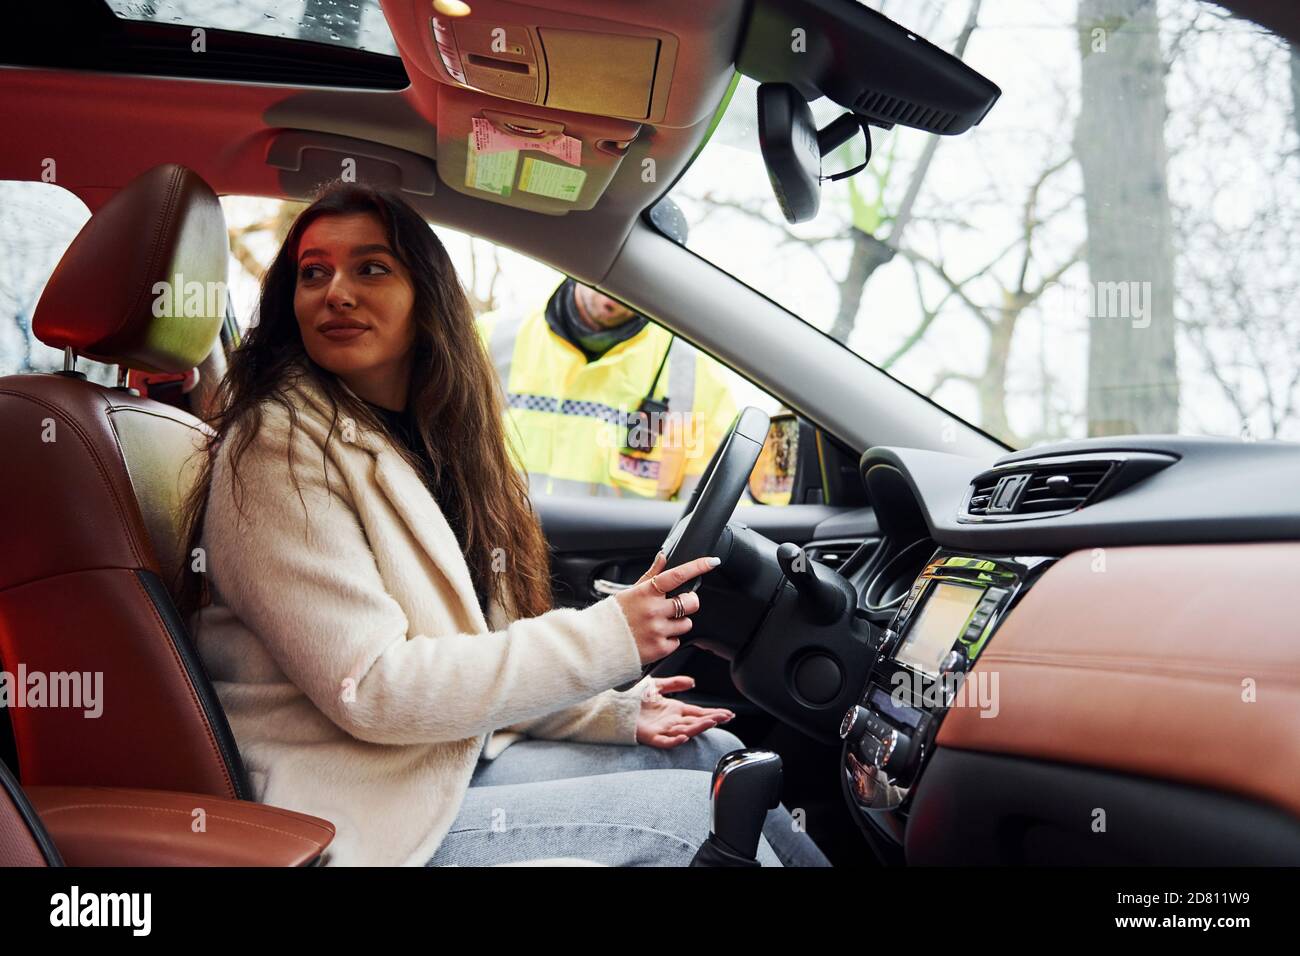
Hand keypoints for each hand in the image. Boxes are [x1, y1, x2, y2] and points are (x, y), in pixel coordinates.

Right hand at [615, 551, 719, 665]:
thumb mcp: (630, 591)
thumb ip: (651, 575)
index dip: (697, 567)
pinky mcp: (660, 648)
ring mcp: (658, 630)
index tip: (711, 561)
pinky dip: (669, 640)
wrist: (598, 645)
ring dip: (678, 623)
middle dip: (688, 603)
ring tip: (659, 624)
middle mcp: (653, 610)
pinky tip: (654, 637)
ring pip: (687, 623)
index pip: (677, 575)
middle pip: (691, 602)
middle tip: (678, 605)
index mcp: (646, 592)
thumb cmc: (615, 616)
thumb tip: (663, 557)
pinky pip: (677, 641)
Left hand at [634, 675, 734, 748]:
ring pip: (685, 731)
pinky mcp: (650, 736)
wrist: (613, 705)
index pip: (698, 713)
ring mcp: (662, 729)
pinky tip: (684, 736)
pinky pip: (665, 742)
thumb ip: (675, 683)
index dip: (713, 713)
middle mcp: (671, 721)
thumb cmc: (631, 698)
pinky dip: (675, 741)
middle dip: (712, 720)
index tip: (727, 713)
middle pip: (696, 722)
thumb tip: (692, 682)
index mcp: (674, 710)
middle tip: (726, 717)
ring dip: (699, 727)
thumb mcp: (656, 685)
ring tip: (712, 722)